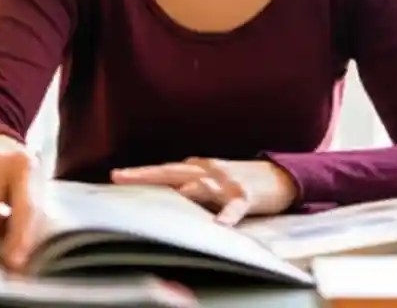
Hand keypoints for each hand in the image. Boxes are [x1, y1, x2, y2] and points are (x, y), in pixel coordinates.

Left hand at [110, 158, 297, 225]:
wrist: (281, 174)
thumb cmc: (242, 179)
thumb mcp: (212, 177)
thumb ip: (189, 182)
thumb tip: (163, 189)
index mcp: (198, 168)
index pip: (164, 169)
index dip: (141, 173)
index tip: (115, 176)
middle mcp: (208, 171)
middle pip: (171, 171)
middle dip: (145, 175)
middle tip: (119, 177)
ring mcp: (227, 183)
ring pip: (200, 186)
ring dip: (183, 192)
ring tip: (162, 202)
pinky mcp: (247, 196)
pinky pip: (235, 208)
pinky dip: (227, 217)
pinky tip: (219, 227)